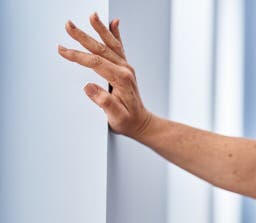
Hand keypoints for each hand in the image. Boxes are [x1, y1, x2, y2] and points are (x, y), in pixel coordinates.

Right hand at [57, 12, 152, 138]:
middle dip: (83, 37)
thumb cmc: (129, 121)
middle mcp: (125, 70)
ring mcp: (126, 67)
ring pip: (110, 44)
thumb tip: (89, 87)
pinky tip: (114, 23)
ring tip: (92, 15)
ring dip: (100, 29)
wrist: (141, 123)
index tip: (63, 51)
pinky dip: (116, 34)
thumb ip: (105, 103)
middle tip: (69, 25)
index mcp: (122, 79)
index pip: (96, 63)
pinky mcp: (125, 67)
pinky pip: (119, 47)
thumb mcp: (116, 117)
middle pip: (101, 49)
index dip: (78, 56)